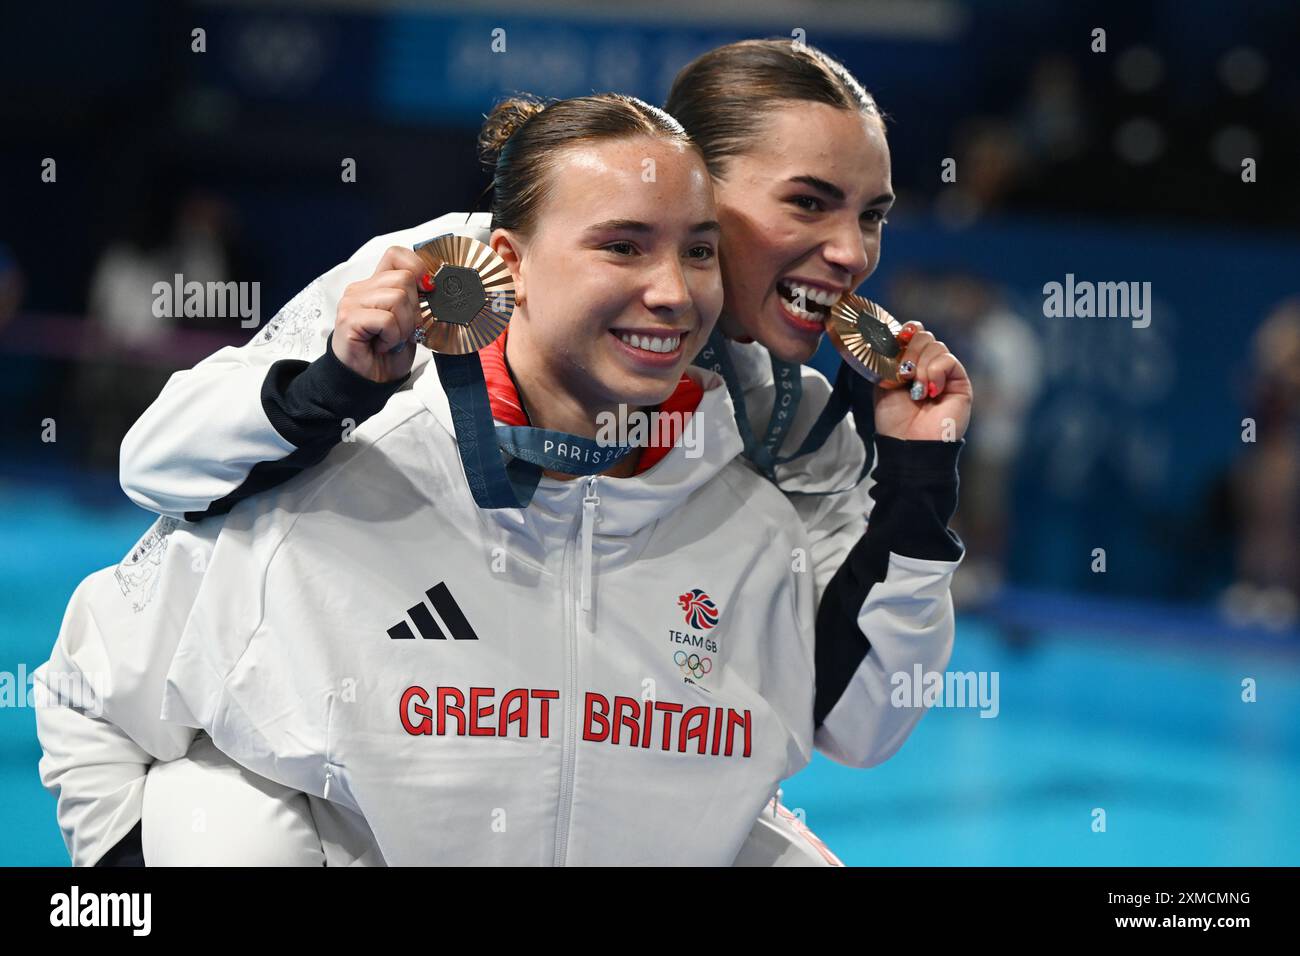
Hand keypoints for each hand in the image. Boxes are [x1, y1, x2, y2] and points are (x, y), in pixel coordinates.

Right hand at [333, 246, 425, 382]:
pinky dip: (392, 337)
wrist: (370, 381)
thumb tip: (432, 284)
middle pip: (404, 278)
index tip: (427, 291)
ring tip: (393, 339)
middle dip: (414, 309)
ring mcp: (351, 303)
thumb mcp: (410, 321)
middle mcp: (360, 289)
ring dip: (404, 326)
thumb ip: (416, 299)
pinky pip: (386, 319)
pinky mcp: (348, 319)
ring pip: (397, 298)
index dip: (417, 268)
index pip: (397, 255)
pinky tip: (383, 345)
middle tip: (404, 330)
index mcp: (375, 284)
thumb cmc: (389, 352)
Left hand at [874, 321, 972, 440]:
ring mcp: (944, 373)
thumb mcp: (883, 384)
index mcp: (909, 363)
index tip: (896, 339)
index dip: (905, 332)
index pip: (912, 333)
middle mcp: (928, 365)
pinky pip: (947, 360)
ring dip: (920, 365)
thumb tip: (893, 336)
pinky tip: (930, 391)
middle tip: (903, 375)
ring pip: (935, 345)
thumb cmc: (894, 420)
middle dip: (909, 351)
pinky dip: (935, 372)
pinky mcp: (959, 382)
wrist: (909, 444)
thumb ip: (888, 359)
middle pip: (923, 335)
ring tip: (916, 390)